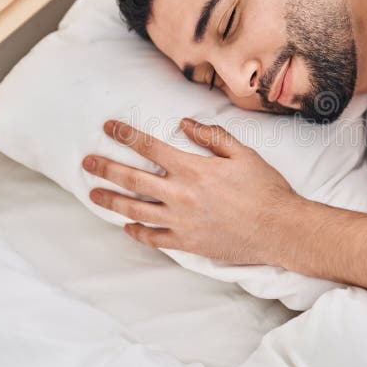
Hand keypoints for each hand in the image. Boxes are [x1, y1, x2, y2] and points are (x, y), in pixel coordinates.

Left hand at [82, 118, 302, 264]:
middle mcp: (180, 194)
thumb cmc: (265, 188)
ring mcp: (181, 220)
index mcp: (192, 168)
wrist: (279, 228)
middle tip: (87, 162)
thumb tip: (185, 124)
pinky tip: (127, 227)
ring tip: (94, 194)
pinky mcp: (187, 242)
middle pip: (132, 178)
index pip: (149, 147)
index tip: (109, 127)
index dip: (126, 135)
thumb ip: (212, 136)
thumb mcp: (243, 153)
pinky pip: (154, 238)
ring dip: (111, 200)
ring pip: (135, 210)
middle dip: (106, 167)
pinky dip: (137, 232)